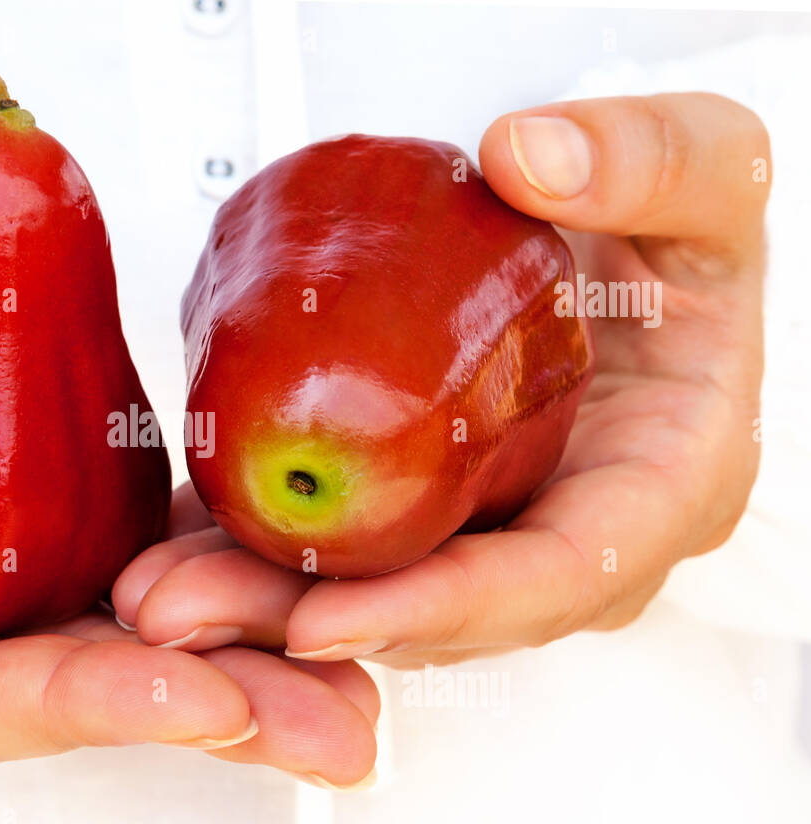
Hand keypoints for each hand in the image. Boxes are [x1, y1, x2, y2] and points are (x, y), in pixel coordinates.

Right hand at [0, 176, 377, 785]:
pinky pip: (129, 546)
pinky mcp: (29, 498)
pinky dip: (217, 565)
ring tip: (353, 675)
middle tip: (327, 721)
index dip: (65, 704)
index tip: (184, 694)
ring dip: (240, 658)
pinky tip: (300, 572)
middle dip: (201, 711)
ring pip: (118, 632)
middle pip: (64, 687)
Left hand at [114, 93, 768, 667]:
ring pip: (369, 584)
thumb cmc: (685, 236)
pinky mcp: (423, 503)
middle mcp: (563, 537)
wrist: (630, 248)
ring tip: (154, 593)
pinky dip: (256, 545)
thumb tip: (527, 159)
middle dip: (303, 621)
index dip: (439, 609)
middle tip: (184, 613)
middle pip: (432, 608)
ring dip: (256, 598)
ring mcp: (485, 529)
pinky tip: (176, 545)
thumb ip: (646, 160)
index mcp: (656, 491)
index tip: (326, 615)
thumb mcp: (712, 174)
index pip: (551, 578)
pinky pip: (340, 536)